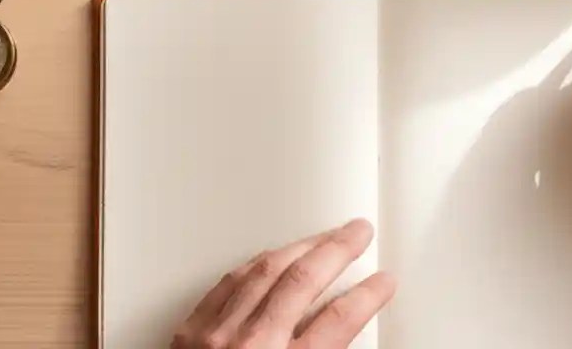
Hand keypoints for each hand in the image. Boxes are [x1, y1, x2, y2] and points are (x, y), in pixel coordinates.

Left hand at [171, 219, 395, 348]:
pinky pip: (227, 283)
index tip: (383, 281)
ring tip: (323, 236)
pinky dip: (256, 264)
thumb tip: (341, 335)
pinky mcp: (188, 332)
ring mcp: (215, 336)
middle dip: (338, 249)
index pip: (339, 321)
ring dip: (300, 246)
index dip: (367, 295)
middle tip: (359, 234)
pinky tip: (271, 256)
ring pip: (264, 270)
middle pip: (304, 280)